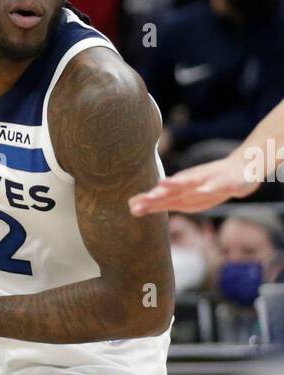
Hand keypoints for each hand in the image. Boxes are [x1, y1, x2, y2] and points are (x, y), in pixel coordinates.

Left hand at [129, 153, 255, 215]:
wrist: (243, 167)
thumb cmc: (208, 184)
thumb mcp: (186, 195)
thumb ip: (161, 202)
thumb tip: (132, 207)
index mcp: (184, 187)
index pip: (163, 196)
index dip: (148, 201)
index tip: (131, 206)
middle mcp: (194, 181)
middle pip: (173, 188)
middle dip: (158, 194)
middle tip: (144, 199)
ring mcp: (211, 179)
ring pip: (193, 182)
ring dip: (178, 183)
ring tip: (162, 185)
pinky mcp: (229, 181)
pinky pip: (219, 184)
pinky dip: (211, 187)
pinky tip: (204, 190)